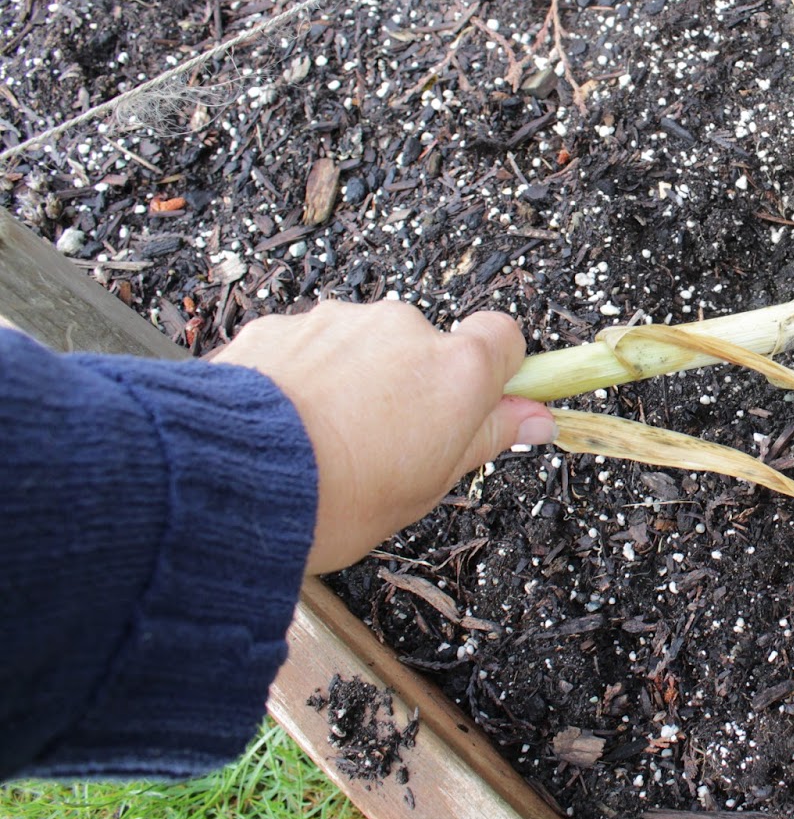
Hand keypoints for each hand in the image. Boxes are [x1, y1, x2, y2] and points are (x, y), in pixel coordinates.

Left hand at [213, 301, 555, 573]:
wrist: (232, 482)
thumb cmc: (341, 496)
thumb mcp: (430, 483)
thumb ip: (486, 437)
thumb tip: (537, 418)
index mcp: (456, 369)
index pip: (503, 337)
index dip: (494, 369)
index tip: (477, 404)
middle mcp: (404, 328)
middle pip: (425, 346)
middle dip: (409, 383)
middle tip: (381, 443)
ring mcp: (339, 321)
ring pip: (362, 345)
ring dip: (352, 378)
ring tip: (320, 440)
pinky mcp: (282, 324)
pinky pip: (308, 346)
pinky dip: (303, 375)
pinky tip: (282, 425)